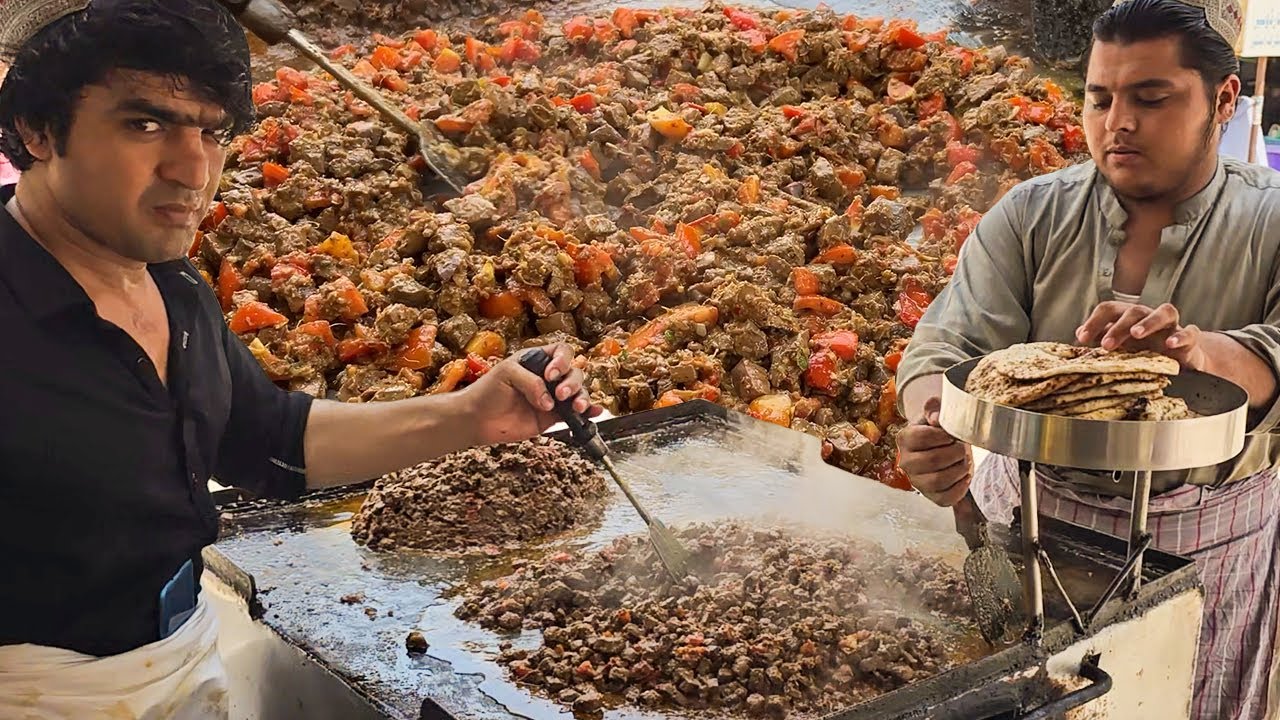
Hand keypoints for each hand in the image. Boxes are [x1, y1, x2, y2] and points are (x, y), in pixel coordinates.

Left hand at [459, 343, 600, 445]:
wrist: (477, 419)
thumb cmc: (487, 391)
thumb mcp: (506, 374)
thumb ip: (531, 382)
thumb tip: (550, 401)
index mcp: (538, 360)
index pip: (561, 352)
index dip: (562, 361)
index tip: (551, 374)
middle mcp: (548, 378)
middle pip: (574, 373)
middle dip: (571, 383)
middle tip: (559, 394)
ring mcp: (552, 398)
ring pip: (578, 393)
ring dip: (582, 397)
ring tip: (576, 407)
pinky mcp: (552, 417)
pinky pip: (574, 414)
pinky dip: (588, 413)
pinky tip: (594, 412)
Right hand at [897, 397, 972, 505]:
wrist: (944, 449)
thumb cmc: (940, 431)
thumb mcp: (937, 414)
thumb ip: (935, 409)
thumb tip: (935, 418)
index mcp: (904, 438)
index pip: (922, 438)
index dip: (943, 436)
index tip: (951, 435)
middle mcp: (906, 462)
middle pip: (932, 460)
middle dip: (955, 453)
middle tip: (962, 447)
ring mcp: (917, 482)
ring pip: (940, 480)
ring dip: (959, 469)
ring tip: (964, 461)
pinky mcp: (932, 497)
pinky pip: (947, 498)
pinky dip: (961, 487)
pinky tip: (964, 476)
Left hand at [1075, 301, 1206, 369]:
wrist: (1183, 358)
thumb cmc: (1147, 349)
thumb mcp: (1123, 346)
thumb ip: (1102, 338)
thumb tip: (1077, 335)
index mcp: (1129, 317)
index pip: (1109, 310)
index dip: (1094, 322)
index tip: (1082, 339)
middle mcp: (1149, 317)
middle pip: (1134, 311)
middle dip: (1118, 327)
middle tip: (1107, 345)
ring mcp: (1172, 326)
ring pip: (1164, 312)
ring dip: (1148, 322)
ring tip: (1136, 334)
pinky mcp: (1191, 339)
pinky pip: (1190, 332)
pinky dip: (1180, 336)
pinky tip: (1170, 344)